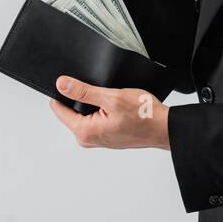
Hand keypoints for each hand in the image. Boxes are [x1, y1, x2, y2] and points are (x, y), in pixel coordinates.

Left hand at [49, 76, 170, 149]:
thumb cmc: (144, 116)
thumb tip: (62, 85)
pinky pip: (95, 117)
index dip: (64, 92)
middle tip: (101, 91)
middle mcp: (87, 138)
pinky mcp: (105, 135)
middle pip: (70, 110)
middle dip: (81, 97)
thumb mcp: (112, 97)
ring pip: (84, 113)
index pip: (58, 108)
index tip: (74, 83)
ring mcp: (97, 138)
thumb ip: (84, 91)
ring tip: (111, 99)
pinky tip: (115, 106)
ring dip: (93, 103)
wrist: (163, 128)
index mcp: (84, 131)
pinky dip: (102, 108)